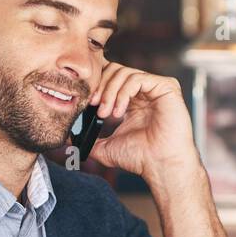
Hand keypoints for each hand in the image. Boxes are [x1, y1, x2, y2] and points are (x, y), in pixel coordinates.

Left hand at [87, 64, 198, 183]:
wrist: (160, 165)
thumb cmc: (140, 158)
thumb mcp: (106, 148)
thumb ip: (89, 141)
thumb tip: (68, 140)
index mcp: (132, 100)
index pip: (110, 78)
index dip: (97, 85)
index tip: (87, 103)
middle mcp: (144, 91)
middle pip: (115, 70)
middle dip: (101, 87)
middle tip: (94, 106)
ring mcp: (156, 88)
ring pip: (124, 73)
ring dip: (110, 92)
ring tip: (107, 114)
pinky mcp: (167, 87)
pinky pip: (138, 78)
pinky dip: (124, 92)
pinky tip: (120, 112)